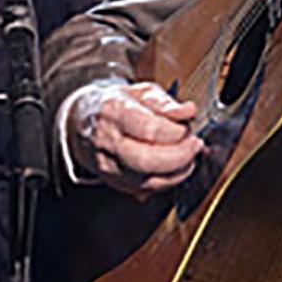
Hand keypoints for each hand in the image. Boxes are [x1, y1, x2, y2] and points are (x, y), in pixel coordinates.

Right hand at [68, 81, 201, 195]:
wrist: (86, 121)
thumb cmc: (117, 105)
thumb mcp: (140, 92)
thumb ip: (166, 102)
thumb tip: (188, 111)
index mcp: (113, 112)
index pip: (148, 129)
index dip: (175, 132)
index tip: (187, 127)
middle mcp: (107, 142)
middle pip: (146, 160)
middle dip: (180, 156)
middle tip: (195, 144)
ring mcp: (109, 166)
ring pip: (148, 180)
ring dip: (178, 171)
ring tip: (189, 155)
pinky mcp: (116, 182)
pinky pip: (148, 189)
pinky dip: (169, 180)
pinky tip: (177, 167)